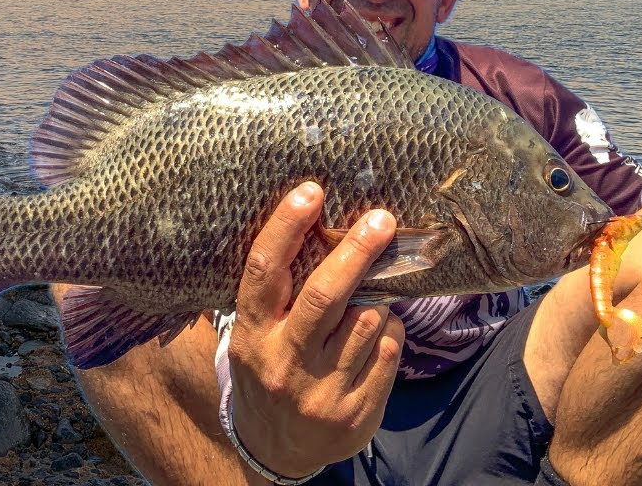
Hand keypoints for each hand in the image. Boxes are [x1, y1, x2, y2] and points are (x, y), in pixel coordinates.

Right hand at [227, 182, 404, 478]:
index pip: (264, 272)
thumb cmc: (268, 370)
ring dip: (377, 302)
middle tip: (381, 219)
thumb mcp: (255, 335)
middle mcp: (282, 362)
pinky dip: (390, 334)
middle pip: (324, 295)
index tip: (311, 191)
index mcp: (251, 334)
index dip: (286, 227)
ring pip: (367, 321)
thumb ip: (278, 294)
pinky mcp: (357, 411)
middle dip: (356, 251)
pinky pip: (390, 351)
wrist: (275, 450)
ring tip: (370, 301)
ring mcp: (321, 391)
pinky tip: (376, 336)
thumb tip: (316, 226)